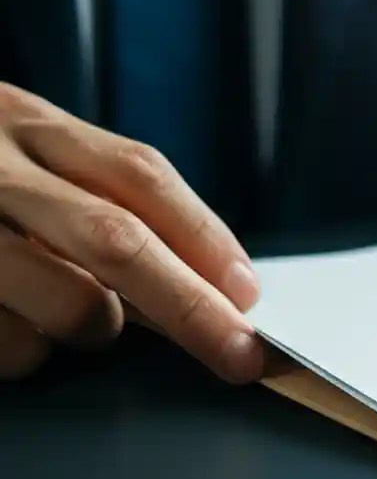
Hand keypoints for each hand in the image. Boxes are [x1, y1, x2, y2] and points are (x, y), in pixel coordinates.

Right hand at [0, 82, 262, 381]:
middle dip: (192, 308)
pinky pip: (5, 348)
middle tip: (238, 354)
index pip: (140, 176)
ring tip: (66, 314)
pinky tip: (1, 324)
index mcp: (24, 124)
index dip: (206, 238)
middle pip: (117, 240)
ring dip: (90, 331)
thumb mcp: (19, 158)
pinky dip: (23, 354)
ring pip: (64, 306)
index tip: (250, 296)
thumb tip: (210, 279)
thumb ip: (97, 200)